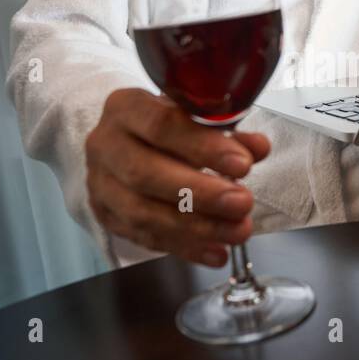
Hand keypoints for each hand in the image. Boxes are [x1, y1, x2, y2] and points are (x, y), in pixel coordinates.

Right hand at [85, 88, 270, 266]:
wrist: (124, 144)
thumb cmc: (166, 127)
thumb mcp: (194, 118)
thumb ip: (227, 132)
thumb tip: (257, 148)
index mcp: (125, 107)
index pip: (161, 125)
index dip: (203, 146)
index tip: (242, 164)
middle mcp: (104, 144)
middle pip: (145, 173)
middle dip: (200, 193)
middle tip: (243, 203)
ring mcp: (100, 184)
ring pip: (142, 212)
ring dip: (196, 227)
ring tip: (238, 231)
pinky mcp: (106, 216)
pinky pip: (144, 238)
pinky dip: (185, 248)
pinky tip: (216, 252)